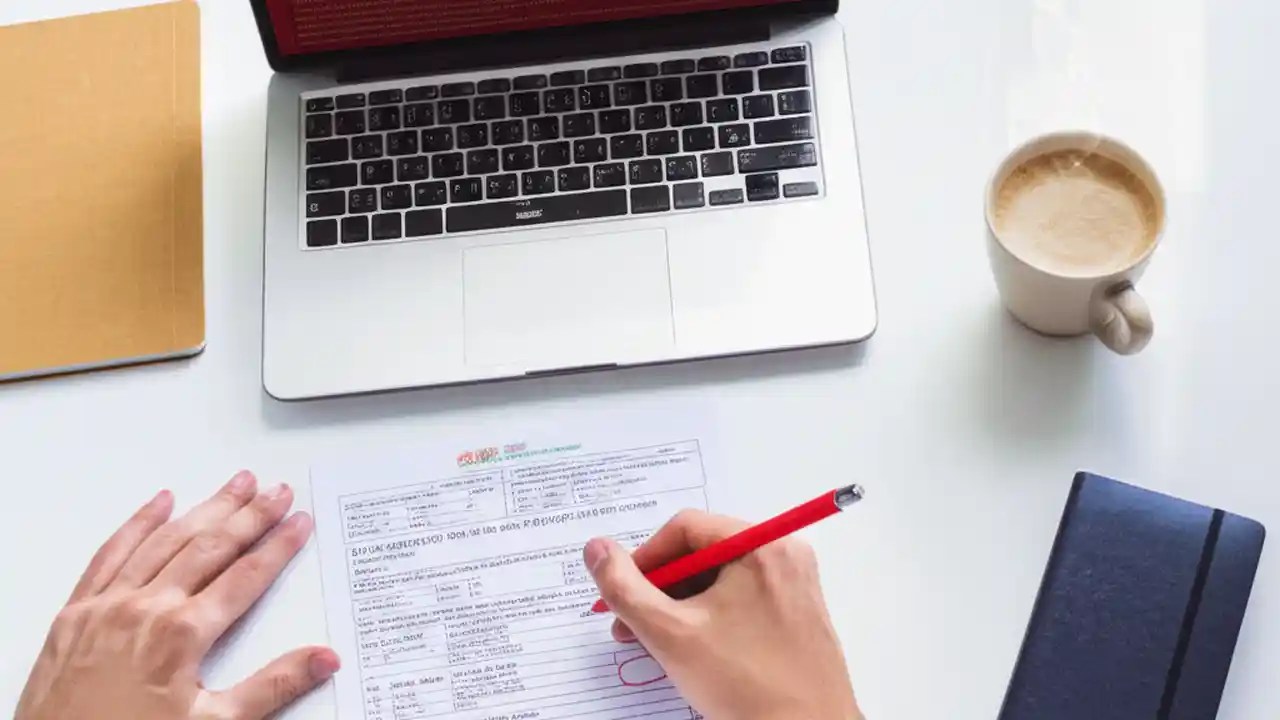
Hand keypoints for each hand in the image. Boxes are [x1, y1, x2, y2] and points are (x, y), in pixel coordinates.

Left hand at [16, 472, 339, 719]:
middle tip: (278, 492)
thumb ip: (273, 686)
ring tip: (235, 485)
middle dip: (251, 516)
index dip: (279, 546)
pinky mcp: (76, 613)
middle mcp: (146, 608)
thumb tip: (322, 660)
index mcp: (183, 634)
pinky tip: (158, 503)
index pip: (246, 576)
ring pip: (166, 540)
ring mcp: (107, 606)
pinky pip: (110, 554)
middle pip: (211, 547)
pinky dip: (137, 524)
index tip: (299, 524)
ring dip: (206, 508)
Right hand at [585, 510, 861, 719]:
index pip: (686, 528)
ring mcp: (796, 583)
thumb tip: (596, 549)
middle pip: (704, 552)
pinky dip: (711, 616)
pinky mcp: (799, 612)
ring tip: (657, 642)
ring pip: (722, 578)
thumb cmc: (746, 685)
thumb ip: (625, 589)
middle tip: (630, 624)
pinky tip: (692, 649)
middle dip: (660, 588)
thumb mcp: (670, 634)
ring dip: (682, 605)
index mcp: (761, 545)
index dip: (644, 559)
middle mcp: (784, 554)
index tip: (621, 592)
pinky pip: (744, 598)